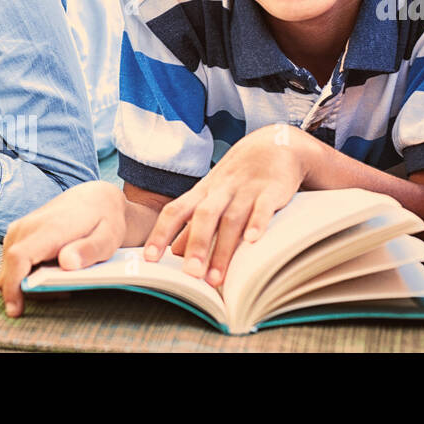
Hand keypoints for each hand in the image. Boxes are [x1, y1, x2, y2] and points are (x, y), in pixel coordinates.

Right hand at [0, 181, 126, 317]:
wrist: (93, 198)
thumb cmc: (103, 220)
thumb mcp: (108, 237)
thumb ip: (90, 250)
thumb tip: (67, 263)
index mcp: (48, 228)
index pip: (19, 257)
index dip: (13, 285)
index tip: (16, 310)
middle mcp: (26, 227)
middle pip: (10, 270)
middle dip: (27, 291)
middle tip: (63, 293)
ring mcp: (18, 230)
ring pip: (9, 269)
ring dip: (27, 283)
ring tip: (60, 282)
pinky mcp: (17, 235)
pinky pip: (12, 263)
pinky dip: (26, 275)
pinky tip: (51, 274)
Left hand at [143, 124, 322, 286]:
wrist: (273, 144)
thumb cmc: (236, 179)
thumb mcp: (211, 196)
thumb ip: (193, 224)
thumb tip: (173, 253)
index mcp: (201, 193)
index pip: (175, 211)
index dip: (160, 234)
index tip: (149, 259)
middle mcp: (220, 190)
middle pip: (203, 216)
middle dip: (196, 246)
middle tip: (190, 275)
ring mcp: (246, 189)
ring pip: (231, 218)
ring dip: (223, 249)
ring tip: (216, 279)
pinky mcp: (272, 190)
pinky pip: (264, 207)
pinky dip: (258, 222)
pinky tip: (252, 241)